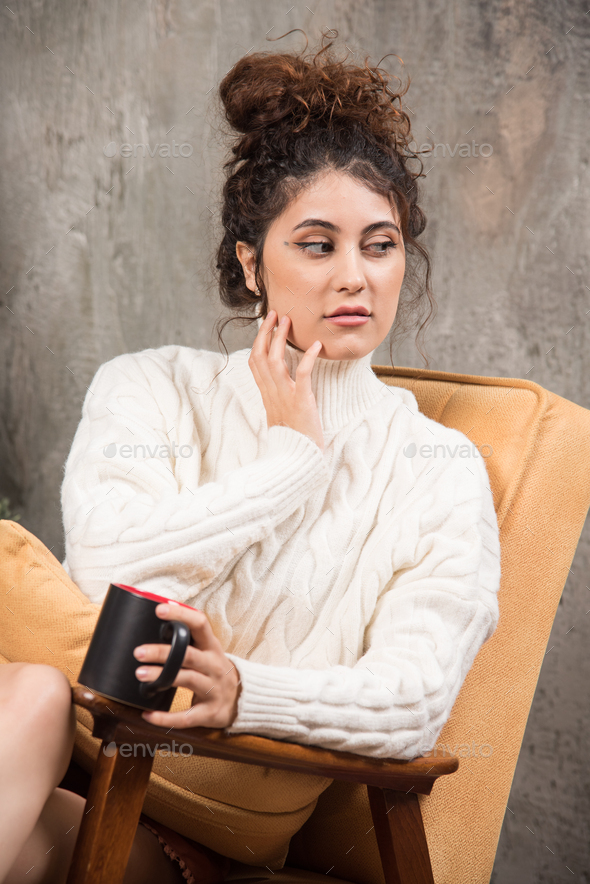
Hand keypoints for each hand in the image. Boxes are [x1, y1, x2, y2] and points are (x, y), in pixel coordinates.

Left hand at [134, 603, 240, 728]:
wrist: (242, 701)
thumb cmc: (215, 671)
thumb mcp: (208, 653)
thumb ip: (188, 642)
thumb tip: (157, 624)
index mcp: (212, 647)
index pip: (200, 624)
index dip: (181, 615)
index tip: (160, 610)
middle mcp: (214, 666)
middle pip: (188, 654)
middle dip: (162, 652)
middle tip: (139, 652)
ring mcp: (213, 689)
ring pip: (187, 679)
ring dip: (162, 677)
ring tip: (140, 674)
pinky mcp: (209, 713)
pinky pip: (186, 716)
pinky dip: (165, 717)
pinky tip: (147, 715)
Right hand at [248, 310, 324, 451]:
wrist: (296, 458)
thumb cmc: (293, 439)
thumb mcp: (280, 415)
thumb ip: (278, 398)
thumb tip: (280, 386)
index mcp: (266, 394)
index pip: (255, 362)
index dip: (258, 341)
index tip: (266, 326)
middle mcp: (271, 393)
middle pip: (261, 356)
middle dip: (266, 333)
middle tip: (275, 314)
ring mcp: (285, 396)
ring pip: (276, 361)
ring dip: (281, 339)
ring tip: (288, 322)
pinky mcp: (301, 401)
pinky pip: (303, 375)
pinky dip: (308, 359)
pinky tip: (316, 345)